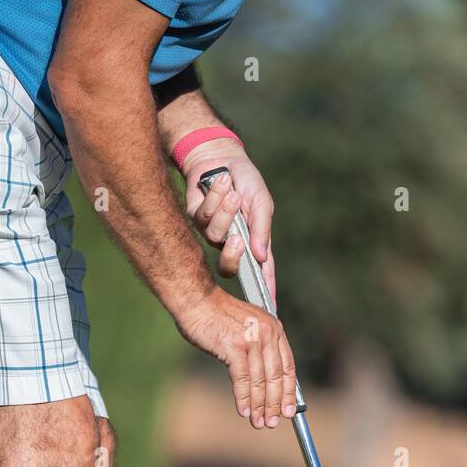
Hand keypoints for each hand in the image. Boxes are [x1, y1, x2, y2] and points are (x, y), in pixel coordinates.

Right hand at [176, 285, 295, 428]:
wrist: (197, 299)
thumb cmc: (217, 315)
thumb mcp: (248, 326)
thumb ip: (259, 347)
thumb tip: (264, 381)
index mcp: (274, 328)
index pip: (287, 366)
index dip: (288, 391)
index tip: (289, 410)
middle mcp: (267, 333)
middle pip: (275, 377)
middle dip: (274, 404)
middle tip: (272, 422)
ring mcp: (251, 339)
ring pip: (259, 381)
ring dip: (259, 406)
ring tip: (259, 423)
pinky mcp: (234, 346)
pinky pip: (242, 379)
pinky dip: (244, 398)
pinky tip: (244, 411)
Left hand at [182, 144, 277, 305]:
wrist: (220, 157)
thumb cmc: (246, 181)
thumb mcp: (261, 202)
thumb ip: (261, 228)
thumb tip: (261, 257)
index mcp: (253, 241)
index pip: (261, 272)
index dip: (264, 291)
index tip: (269, 308)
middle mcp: (232, 243)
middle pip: (228, 268)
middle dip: (232, 255)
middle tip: (238, 238)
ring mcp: (214, 233)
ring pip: (215, 237)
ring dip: (225, 211)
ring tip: (231, 190)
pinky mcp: (197, 220)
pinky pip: (204, 218)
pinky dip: (214, 198)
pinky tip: (220, 183)